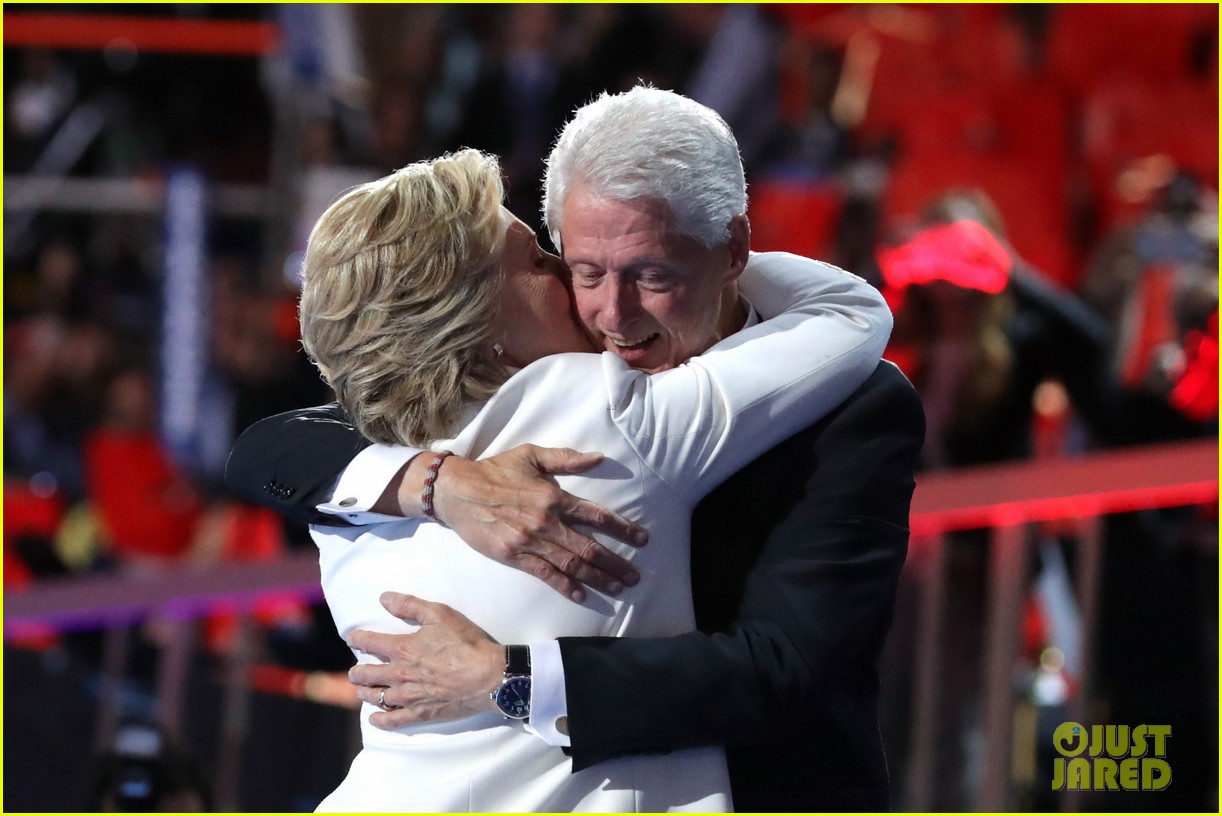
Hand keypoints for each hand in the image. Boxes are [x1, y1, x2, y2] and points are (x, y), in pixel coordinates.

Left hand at [348, 593, 503, 727]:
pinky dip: (381, 719)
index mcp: (402, 649)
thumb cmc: (466, 643)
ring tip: (363, 690)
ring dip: (365, 692)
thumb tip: (384, 598)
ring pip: (376, 697)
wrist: (488, 676)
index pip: (370, 643)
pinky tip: (375, 718)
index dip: (357, 639)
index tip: (352, 638)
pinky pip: (393, 720)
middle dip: (357, 671)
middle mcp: (399, 674)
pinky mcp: (420, 713)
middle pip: (367, 674)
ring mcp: (409, 696)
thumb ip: (410, 605)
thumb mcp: (440, 614)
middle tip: (355, 670)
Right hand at [410, 445, 648, 602]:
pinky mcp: (514, 556)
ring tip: (618, 587)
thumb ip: (566, 458)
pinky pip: (545, 574)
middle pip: (589, 547)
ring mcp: (530, 541)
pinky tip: (581, 595)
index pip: (596, 515)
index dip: (622, 529)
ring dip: (598, 578)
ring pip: (572, 564)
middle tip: (635, 576)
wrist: (457, 491)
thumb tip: (598, 458)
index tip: (642, 539)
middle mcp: (547, 521)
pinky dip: (565, 586)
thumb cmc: (496, 470)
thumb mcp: (532, 455)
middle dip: (616, 563)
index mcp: (554, 496)